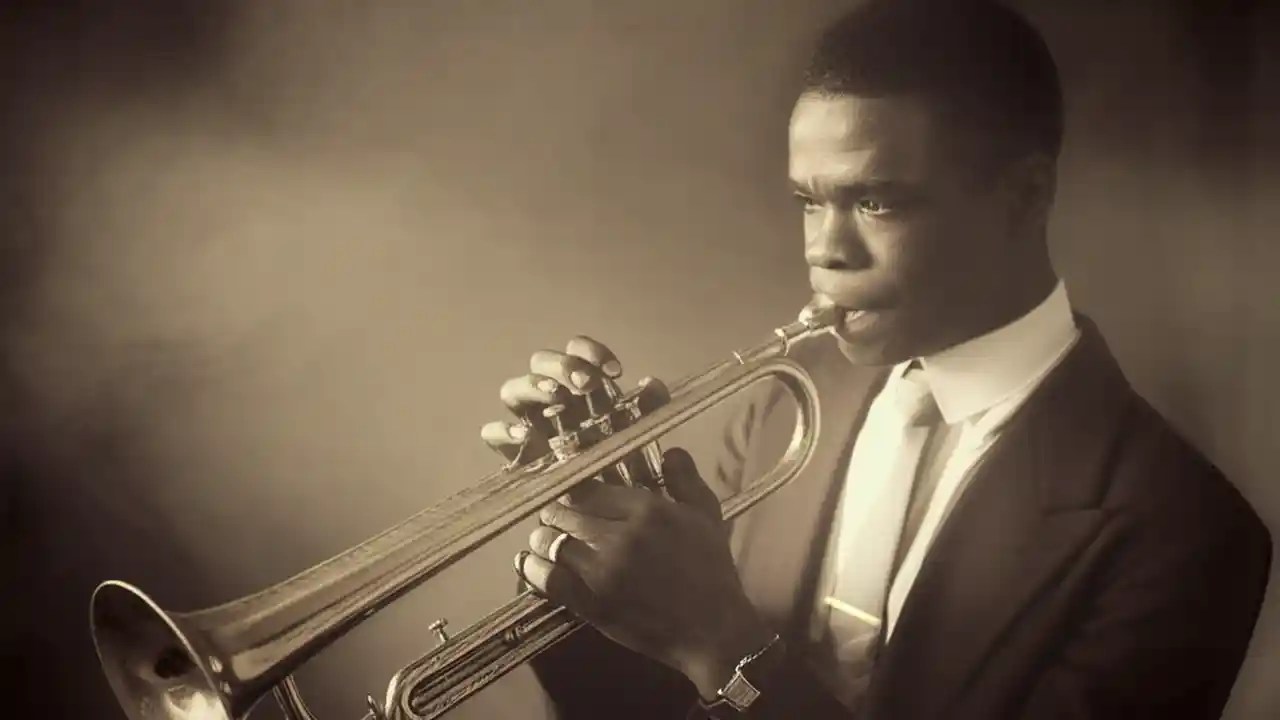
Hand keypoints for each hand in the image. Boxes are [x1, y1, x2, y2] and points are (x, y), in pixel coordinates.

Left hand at [480, 336, 773, 697]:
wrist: (712, 631)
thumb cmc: (711, 571)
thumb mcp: (707, 517)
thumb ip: (685, 480)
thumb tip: (669, 451)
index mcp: (647, 509)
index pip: (591, 488)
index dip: (575, 491)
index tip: (570, 494)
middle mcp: (621, 535)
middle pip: (566, 512)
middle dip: (556, 512)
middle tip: (553, 516)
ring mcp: (603, 571)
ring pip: (552, 542)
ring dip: (542, 538)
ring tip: (541, 539)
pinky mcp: (592, 603)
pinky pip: (549, 579)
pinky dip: (533, 569)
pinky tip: (527, 564)